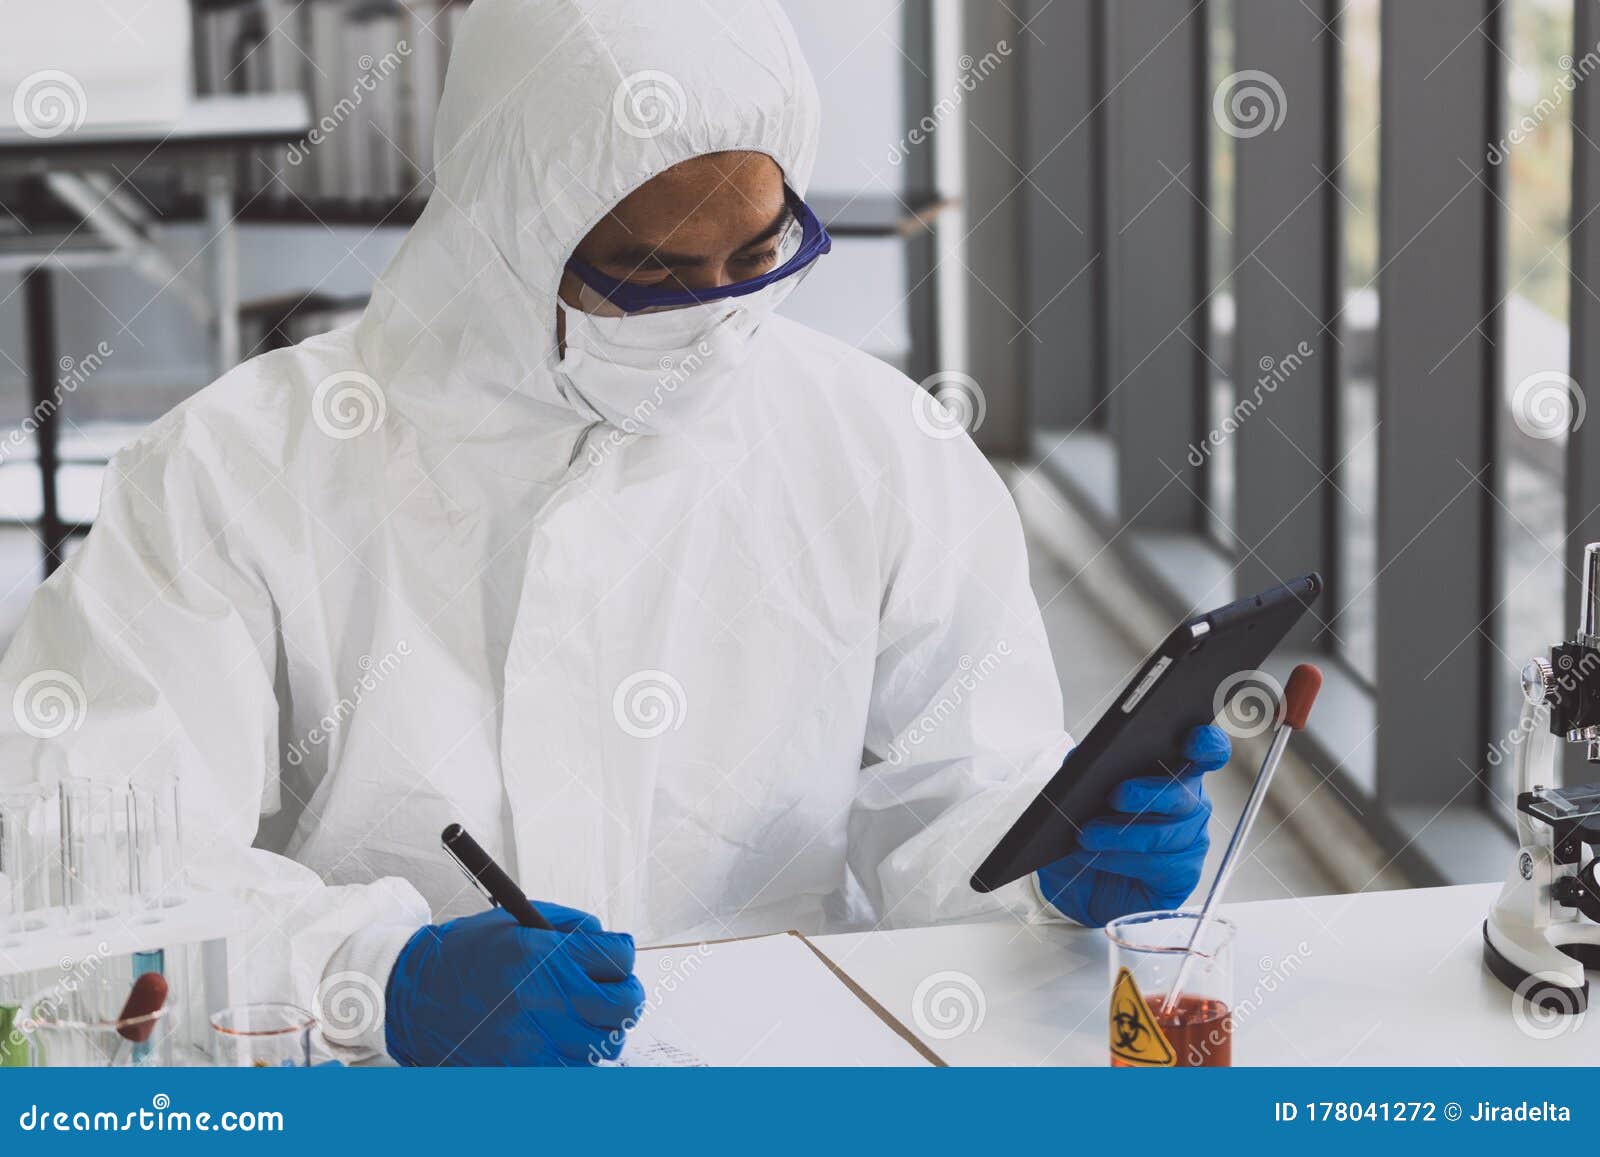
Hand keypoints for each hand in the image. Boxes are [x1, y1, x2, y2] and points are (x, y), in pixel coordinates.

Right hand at [385, 902, 644, 1065]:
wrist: (414, 995)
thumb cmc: (465, 954)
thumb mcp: (518, 922)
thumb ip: (571, 928)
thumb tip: (608, 942)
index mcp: (543, 956)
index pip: (618, 957)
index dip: (621, 953)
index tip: (614, 956)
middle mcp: (543, 1000)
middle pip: (623, 1005)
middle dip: (625, 993)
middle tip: (614, 989)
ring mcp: (534, 1041)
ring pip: (605, 1042)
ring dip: (603, 1026)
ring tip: (582, 1013)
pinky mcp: (524, 1070)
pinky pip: (576, 1068)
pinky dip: (578, 1053)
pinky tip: (561, 1035)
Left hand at [1035, 725, 1230, 926]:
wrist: (1082, 886)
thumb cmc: (1089, 834)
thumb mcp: (1077, 799)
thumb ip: (1084, 772)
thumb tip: (1079, 756)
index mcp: (1171, 770)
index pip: (1205, 751)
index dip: (1206, 743)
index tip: (1194, 740)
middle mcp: (1188, 802)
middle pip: (1183, 792)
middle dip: (1147, 793)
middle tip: (1114, 797)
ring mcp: (1191, 838)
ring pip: (1165, 833)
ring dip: (1121, 834)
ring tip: (1087, 835)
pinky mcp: (1185, 873)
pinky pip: (1159, 864)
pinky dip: (1122, 860)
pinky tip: (1096, 857)